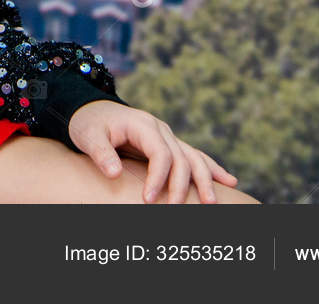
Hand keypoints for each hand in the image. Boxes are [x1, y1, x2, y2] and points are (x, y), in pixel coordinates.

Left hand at [66, 101, 239, 203]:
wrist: (91, 109)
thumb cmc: (88, 123)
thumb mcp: (88, 135)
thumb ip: (101, 153)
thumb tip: (114, 173)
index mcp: (143, 125)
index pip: (161, 153)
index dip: (158, 178)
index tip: (149, 200)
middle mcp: (160, 129)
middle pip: (181, 158)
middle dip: (181, 185)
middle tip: (176, 209)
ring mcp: (167, 136)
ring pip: (193, 157)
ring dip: (205, 179)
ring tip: (212, 202)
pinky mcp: (168, 145)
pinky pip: (194, 156)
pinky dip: (211, 169)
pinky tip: (230, 182)